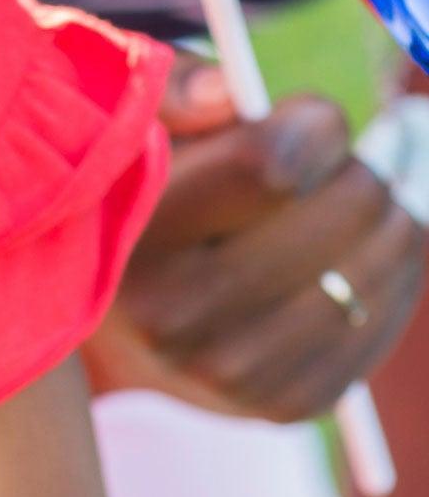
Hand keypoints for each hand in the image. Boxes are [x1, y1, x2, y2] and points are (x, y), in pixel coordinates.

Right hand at [87, 54, 426, 419]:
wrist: (107, 314)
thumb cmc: (128, 184)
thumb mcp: (129, 120)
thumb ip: (171, 91)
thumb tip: (232, 95)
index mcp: (129, 232)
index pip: (271, 169)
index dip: (314, 127)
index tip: (309, 115)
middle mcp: (174, 314)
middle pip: (342, 212)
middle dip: (356, 166)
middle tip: (335, 156)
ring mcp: (232, 370)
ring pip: (375, 269)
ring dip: (384, 218)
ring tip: (344, 199)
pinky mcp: (282, 404)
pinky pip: (381, 326)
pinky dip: (389, 276)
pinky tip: (354, 251)